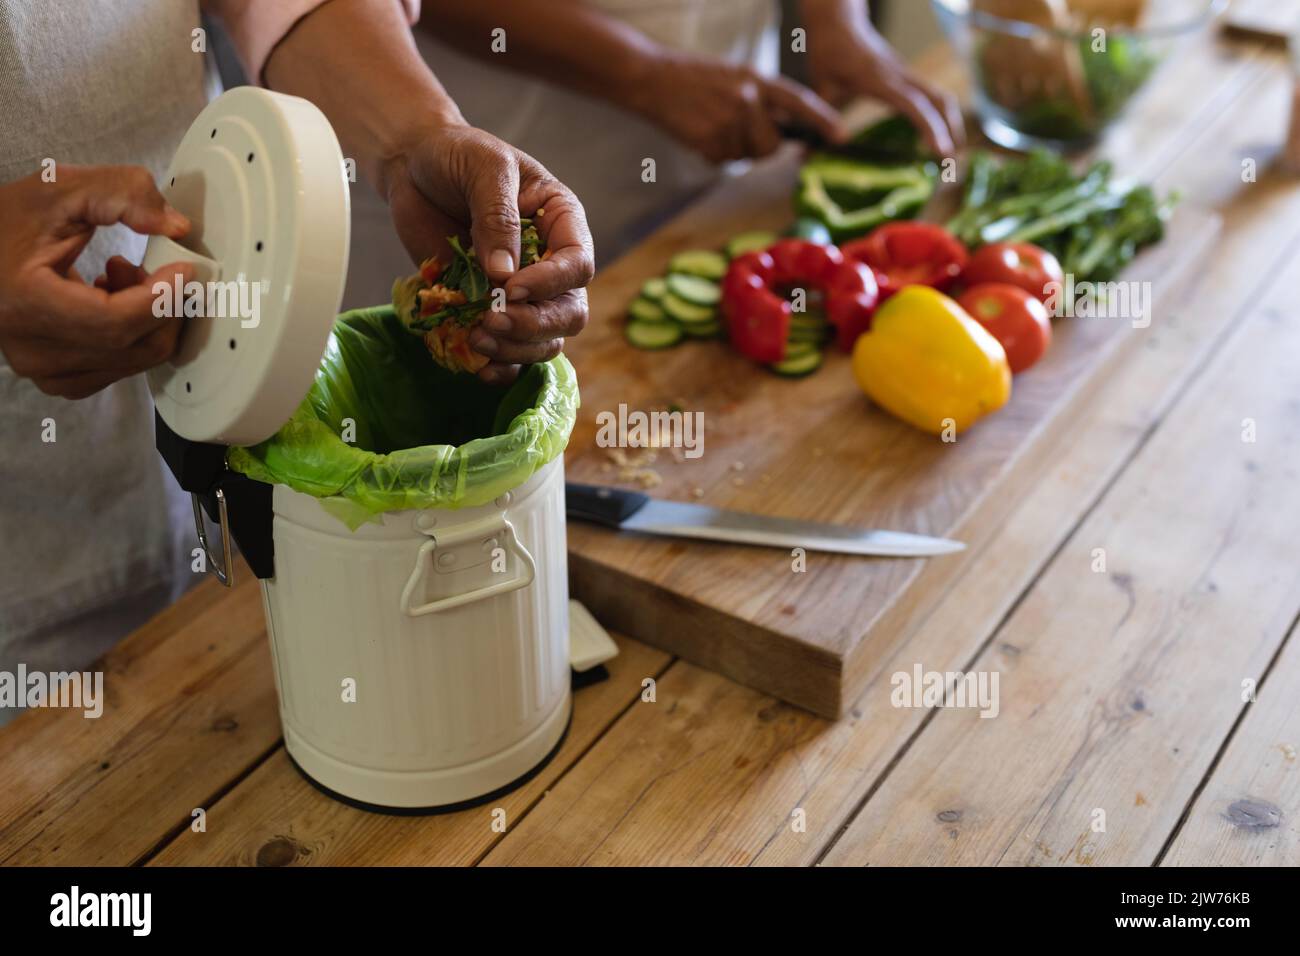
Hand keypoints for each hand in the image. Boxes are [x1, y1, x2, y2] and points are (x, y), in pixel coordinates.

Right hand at [0, 166, 193, 399]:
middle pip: (135, 346)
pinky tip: (112, 299)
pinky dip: (134, 336)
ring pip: (135, 360)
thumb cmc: (10, 222)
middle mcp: (33, 350)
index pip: (116, 321)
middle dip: (163, 306)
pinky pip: (120, 368)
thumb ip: (122, 194)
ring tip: (122, 274)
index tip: (185, 269)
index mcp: (27, 304)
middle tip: (154, 267)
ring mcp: (45, 371)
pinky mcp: (58, 379)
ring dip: (149, 318)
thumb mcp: (61, 189)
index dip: (162, 297)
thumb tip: (177, 227)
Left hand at [383, 124, 595, 384]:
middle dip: (534, 324)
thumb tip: (504, 274)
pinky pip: (510, 351)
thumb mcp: (483, 168)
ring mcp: (522, 292)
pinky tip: (479, 366)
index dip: (551, 283)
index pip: (578, 264)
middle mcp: (551, 263)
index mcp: (561, 223)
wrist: (414, 167)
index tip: (511, 287)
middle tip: (492, 321)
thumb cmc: (457, 156)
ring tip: (477, 340)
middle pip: (568, 312)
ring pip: (544, 339)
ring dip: (516, 348)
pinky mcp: (490, 309)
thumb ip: (497, 216)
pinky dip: (499, 366)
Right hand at [625, 54, 845, 162]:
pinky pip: (723, 161)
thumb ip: (759, 100)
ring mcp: (729, 120)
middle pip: (771, 145)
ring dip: (731, 150)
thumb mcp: (734, 76)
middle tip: (736, 132)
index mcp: (756, 79)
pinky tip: (699, 133)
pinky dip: (712, 154)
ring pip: (746, 155)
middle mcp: (747, 99)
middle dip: (759, 147)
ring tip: (711, 125)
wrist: (653, 78)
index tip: (842, 136)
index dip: (823, 120)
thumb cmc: (693, 78)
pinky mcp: (710, 139)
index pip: (799, 102)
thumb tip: (777, 132)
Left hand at [805, 1, 964, 155]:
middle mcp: (899, 75)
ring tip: (950, 153)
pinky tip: (937, 135)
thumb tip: (815, 153)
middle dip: (950, 130)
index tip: (940, 150)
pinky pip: (932, 95)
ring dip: (951, 122)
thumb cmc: (828, 52)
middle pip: (938, 100)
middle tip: (951, 163)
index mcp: (878, 79)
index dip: (929, 127)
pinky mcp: (906, 75)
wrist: (838, 20)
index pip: (912, 104)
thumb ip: (820, 118)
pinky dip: (941, 115)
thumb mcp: (820, 85)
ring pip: (940, 96)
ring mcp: (906, 74)